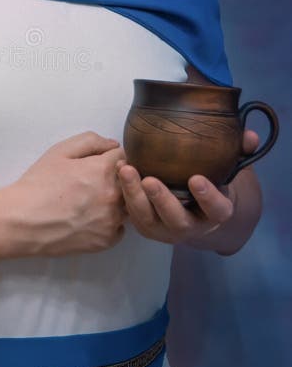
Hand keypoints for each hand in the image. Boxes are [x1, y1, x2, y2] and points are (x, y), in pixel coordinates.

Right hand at [11, 130, 127, 255]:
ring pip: (126, 206)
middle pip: (129, 182)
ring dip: (114, 202)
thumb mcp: (59, 151)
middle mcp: (114, 195)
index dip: (110, 158)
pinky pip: (119, 228)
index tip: (97, 165)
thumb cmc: (38, 185)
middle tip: (90, 185)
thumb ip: (91, 141)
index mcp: (104, 169)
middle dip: (115, 180)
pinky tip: (87, 220)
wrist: (23, 221)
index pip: (124, 156)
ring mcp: (113, 220)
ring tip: (88, 204)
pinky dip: (108, 223)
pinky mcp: (107, 240)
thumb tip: (113, 145)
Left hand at [114, 129, 260, 246]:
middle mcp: (191, 227)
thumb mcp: (229, 168)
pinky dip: (123, 193)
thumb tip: (249, 136)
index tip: (196, 179)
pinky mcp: (146, 226)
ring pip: (148, 219)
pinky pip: (132, 214)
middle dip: (162, 201)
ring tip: (125, 169)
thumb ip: (240, 152)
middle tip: (150, 180)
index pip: (216, 210)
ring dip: (134, 195)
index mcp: (216, 213)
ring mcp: (165, 229)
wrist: (195, 206)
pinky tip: (118, 168)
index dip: (208, 197)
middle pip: (176, 220)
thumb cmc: (213, 182)